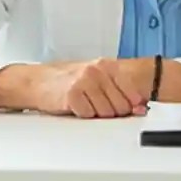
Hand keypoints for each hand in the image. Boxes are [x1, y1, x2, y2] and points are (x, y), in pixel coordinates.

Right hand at [34, 59, 148, 118]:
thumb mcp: (97, 80)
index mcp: (107, 65)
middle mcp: (97, 71)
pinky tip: (76, 106)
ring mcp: (85, 81)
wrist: (38, 81)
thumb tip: (141, 108)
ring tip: (86, 104)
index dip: (130, 106)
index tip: (127, 110)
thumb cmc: (68, 81)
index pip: (132, 92)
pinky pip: (88, 115)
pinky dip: (83, 115)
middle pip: (120, 106)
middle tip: (97, 106)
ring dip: (96, 115)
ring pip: (106, 113)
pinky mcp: (72, 94)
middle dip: (112, 112)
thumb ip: (119, 91)